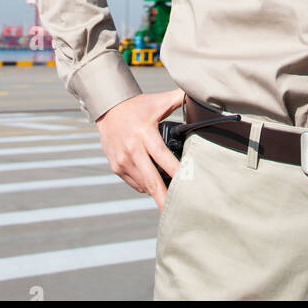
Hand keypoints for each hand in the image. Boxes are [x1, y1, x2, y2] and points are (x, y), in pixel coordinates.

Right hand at [95, 88, 185, 209]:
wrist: (108, 107)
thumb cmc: (139, 106)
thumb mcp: (158, 101)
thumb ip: (178, 99)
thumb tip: (199, 96)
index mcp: (144, 133)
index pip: (163, 156)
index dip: (176, 171)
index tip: (187, 183)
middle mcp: (132, 148)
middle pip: (151, 179)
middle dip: (164, 197)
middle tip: (177, 211)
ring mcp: (122, 160)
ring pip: (143, 184)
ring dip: (157, 192)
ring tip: (171, 199)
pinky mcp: (116, 167)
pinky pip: (135, 183)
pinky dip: (146, 186)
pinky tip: (155, 186)